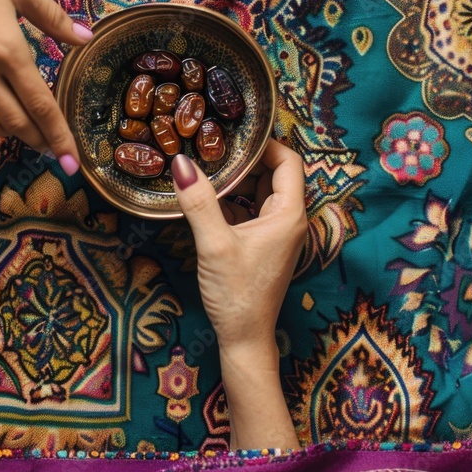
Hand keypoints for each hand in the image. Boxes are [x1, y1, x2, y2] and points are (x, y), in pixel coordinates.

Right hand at [0, 0, 93, 174]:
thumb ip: (54, 18)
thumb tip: (85, 37)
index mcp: (9, 52)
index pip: (41, 106)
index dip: (59, 137)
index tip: (72, 162)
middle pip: (16, 124)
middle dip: (38, 142)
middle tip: (53, 150)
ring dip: (4, 134)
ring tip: (19, 128)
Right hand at [171, 140, 305, 449]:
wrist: (244, 339)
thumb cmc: (237, 294)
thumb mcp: (214, 244)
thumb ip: (199, 202)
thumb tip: (182, 162)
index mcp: (289, 214)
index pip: (289, 161)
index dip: (266, 143)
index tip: (235, 132)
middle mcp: (289, 220)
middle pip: (275, 173)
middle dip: (247, 159)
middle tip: (214, 144)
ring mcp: (277, 234)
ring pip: (262, 192)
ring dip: (238, 180)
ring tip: (207, 165)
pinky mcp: (263, 246)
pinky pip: (252, 210)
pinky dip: (234, 200)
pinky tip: (207, 197)